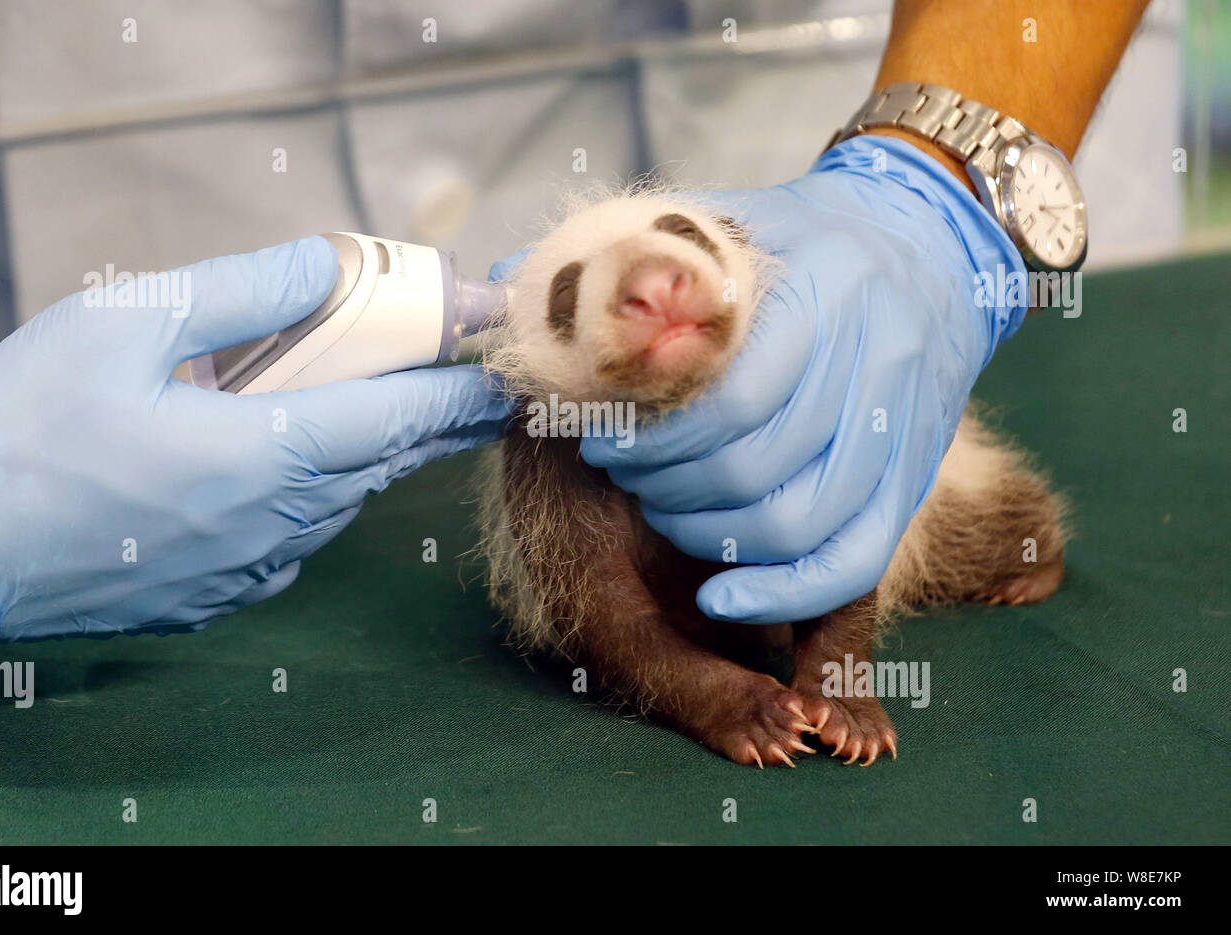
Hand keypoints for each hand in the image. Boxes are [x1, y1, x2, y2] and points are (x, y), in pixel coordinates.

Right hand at [0, 237, 510, 639]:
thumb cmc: (21, 426)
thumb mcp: (127, 322)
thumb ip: (244, 289)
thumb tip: (330, 264)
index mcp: (265, 454)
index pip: (401, 417)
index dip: (461, 389)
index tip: (505, 371)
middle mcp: (272, 526)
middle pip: (380, 464)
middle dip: (425, 418)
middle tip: (456, 383)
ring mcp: (243, 574)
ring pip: (336, 509)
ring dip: (360, 459)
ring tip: (358, 412)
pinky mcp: (209, 602)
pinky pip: (288, 549)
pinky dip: (304, 505)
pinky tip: (273, 476)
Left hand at [574, 136, 1028, 622]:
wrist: (930, 241)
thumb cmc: (805, 237)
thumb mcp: (722, 218)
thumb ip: (623, 250)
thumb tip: (510, 282)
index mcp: (822, 292)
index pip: (730, 399)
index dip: (649, 437)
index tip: (597, 436)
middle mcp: (874, 365)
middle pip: (754, 470)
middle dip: (663, 485)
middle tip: (620, 470)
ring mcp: (903, 430)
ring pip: (796, 523)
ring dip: (706, 535)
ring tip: (662, 508)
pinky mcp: (915, 477)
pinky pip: (856, 561)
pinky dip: (784, 592)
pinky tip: (721, 596)